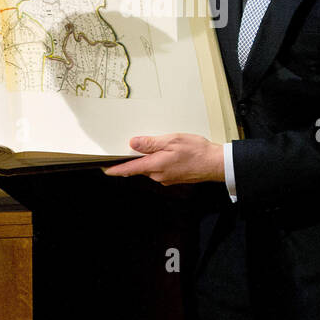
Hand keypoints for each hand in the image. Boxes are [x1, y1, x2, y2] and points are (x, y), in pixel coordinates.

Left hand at [103, 133, 223, 184]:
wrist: (215, 164)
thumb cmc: (197, 152)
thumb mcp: (172, 140)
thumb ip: (150, 143)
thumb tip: (133, 143)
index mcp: (155, 165)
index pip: (128, 169)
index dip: (115, 169)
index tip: (105, 169)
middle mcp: (158, 175)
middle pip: (139, 167)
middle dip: (135, 158)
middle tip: (134, 146)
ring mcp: (166, 179)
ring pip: (150, 168)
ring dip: (150, 159)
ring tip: (159, 146)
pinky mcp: (173, 178)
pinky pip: (160, 169)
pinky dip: (159, 161)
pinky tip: (169, 153)